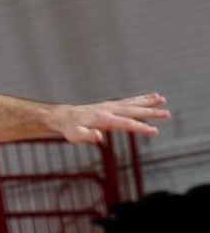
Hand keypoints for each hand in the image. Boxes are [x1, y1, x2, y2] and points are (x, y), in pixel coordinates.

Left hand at [54, 93, 169, 143]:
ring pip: (132, 103)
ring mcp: (110, 106)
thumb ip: (86, 136)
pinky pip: (128, 101)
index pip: (126, 123)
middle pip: (133, 111)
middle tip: (167, 114)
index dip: (140, 127)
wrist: (64, 116)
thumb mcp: (75, 135)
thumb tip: (98, 136)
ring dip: (148, 101)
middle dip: (150, 113)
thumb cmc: (70, 128)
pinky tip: (151, 96)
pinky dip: (140, 98)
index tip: (155, 131)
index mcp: (103, 119)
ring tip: (162, 99)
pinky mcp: (110, 105)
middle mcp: (109, 109)